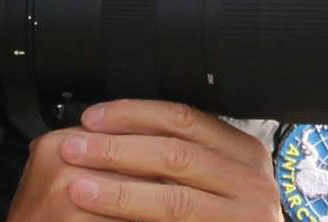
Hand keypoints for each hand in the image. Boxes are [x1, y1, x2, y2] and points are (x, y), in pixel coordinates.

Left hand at [5, 99, 281, 221]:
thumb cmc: (215, 212)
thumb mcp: (210, 173)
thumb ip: (177, 151)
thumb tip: (110, 127)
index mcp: (244, 151)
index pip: (183, 119)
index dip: (132, 115)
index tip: (92, 119)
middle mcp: (252, 182)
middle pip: (175, 155)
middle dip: (117, 150)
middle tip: (75, 149)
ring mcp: (245, 217)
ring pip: (173, 200)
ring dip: (119, 193)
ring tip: (79, 187)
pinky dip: (134, 220)